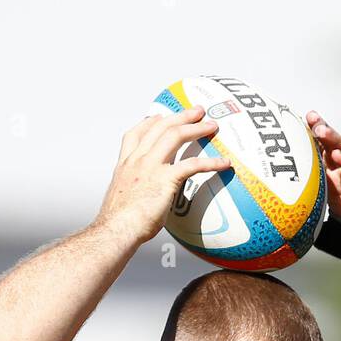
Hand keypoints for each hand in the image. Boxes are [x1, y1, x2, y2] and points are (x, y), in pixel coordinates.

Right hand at [94, 108, 231, 245]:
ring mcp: (150, 166)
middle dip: (180, 116)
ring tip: (211, 125)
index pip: (135, 135)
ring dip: (196, 127)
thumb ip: (134, 195)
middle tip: (196, 111)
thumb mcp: (121, 202)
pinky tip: (223, 163)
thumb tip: (142, 204)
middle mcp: (137, 160)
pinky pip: (193, 164)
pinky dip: (211, 162)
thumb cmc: (118, 224)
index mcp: (125, 165)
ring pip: (175, 136)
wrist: (116, 229)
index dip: (148, 123)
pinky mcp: (165, 179)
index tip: (157, 116)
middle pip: (160, 127)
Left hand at [304, 110, 340, 234]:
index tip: (295, 124)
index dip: (311, 139)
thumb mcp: (328, 224)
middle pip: (334, 146)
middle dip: (322, 130)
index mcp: (336, 178)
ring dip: (335, 140)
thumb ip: (310, 221)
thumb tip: (285, 227)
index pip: (322, 153)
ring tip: (321, 130)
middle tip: (310, 117)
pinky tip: (338, 156)